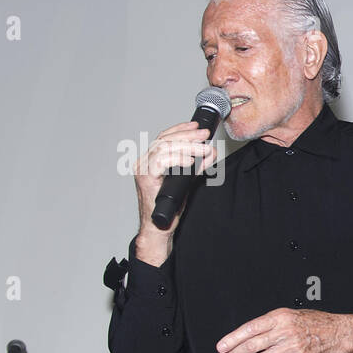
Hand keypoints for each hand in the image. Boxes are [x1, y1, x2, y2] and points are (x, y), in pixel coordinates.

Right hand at [133, 121, 218, 262]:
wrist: (160, 226)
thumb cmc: (169, 207)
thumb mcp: (186, 181)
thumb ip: (196, 166)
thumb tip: (210, 152)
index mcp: (149, 160)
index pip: (164, 138)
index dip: (180, 129)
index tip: (197, 126)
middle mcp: (142, 162)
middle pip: (164, 140)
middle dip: (187, 135)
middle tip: (205, 135)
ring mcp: (142, 169)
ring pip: (163, 148)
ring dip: (187, 146)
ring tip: (204, 148)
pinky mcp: (145, 178)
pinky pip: (160, 162)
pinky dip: (177, 159)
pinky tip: (190, 161)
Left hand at [216, 309, 352, 352]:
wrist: (336, 332)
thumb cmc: (312, 322)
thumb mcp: (289, 314)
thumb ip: (269, 324)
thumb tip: (246, 336)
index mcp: (279, 317)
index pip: (250, 328)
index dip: (232, 338)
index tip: (221, 346)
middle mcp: (284, 332)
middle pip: (251, 346)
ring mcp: (290, 348)